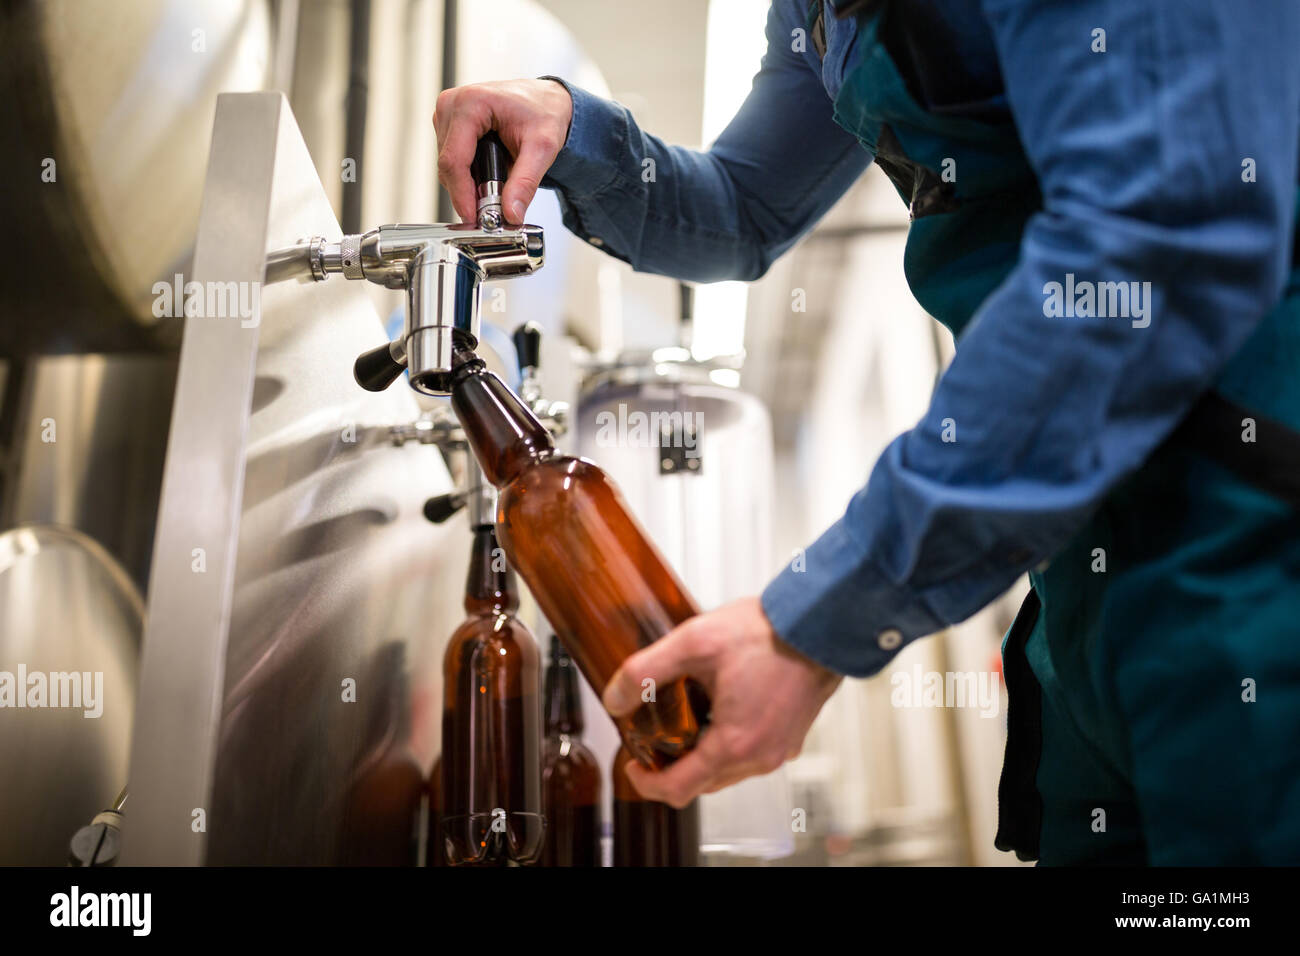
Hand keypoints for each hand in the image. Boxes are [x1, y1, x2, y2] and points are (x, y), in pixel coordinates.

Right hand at [433, 79, 572, 224]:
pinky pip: (450, 159)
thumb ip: (525, 183)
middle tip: (492, 209)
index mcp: (471, 103)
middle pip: (448, 165)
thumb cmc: (544, 111)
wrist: (546, 100)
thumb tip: (511, 214)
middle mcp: (452, 104)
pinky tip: (487, 174)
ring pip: (447, 165)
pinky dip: (467, 174)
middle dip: (467, 192)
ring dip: (468, 184)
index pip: (454, 160)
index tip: (474, 217)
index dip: (462, 194)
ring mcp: (447, 113)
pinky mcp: (448, 124)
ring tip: (496, 187)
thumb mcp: (542, 148)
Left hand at [602, 597, 842, 807]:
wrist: (819, 624)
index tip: (633, 765)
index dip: (646, 782)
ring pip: (726, 771)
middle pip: (702, 782)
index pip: (678, 789)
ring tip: (685, 715)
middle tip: (653, 734)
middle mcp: (760, 756)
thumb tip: (616, 698)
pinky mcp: (790, 737)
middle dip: (672, 764)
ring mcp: (779, 749)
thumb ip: (646, 671)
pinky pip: (749, 755)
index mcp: (734, 744)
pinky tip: (718, 707)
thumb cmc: (769, 633)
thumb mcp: (694, 642)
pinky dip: (726, 743)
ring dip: (701, 753)